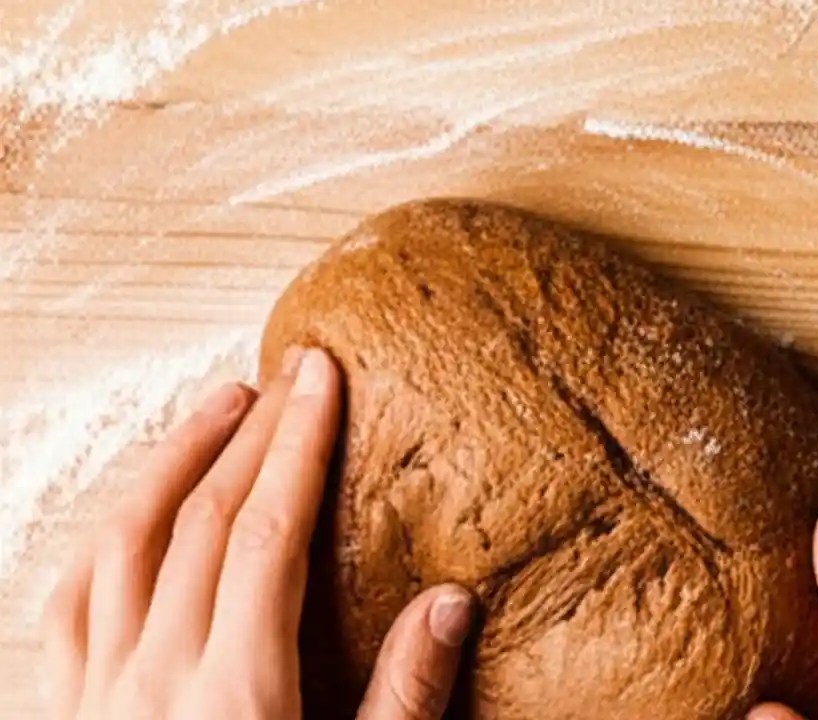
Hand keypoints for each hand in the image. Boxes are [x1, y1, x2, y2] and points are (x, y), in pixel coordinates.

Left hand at [41, 348, 474, 719]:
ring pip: (119, 540)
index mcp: (236, 690)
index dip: (299, 444)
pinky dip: (101, 533)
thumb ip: (402, 700)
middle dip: (248, 435)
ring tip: (215, 409)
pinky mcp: (55, 712)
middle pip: (198, 519)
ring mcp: (90, 692)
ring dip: (169, 461)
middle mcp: (152, 675)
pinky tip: (127, 511)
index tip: (321, 377)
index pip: (267, 530)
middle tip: (284, 375)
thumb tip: (451, 600)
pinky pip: (64, 598)